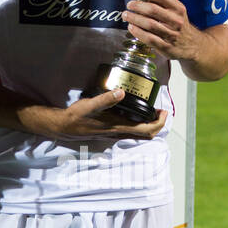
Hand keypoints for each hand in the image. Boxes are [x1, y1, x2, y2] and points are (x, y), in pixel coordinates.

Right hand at [25, 89, 166, 141]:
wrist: (64, 127)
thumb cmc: (76, 117)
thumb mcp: (89, 105)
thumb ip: (105, 99)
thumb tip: (121, 92)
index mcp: (118, 127)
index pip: (146, 130)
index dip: (159, 123)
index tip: (164, 111)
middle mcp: (118, 133)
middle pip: (146, 134)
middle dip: (157, 124)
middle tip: (161, 111)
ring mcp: (115, 134)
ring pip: (138, 134)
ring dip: (149, 124)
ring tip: (152, 111)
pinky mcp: (110, 131)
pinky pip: (130, 130)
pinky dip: (138, 124)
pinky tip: (134, 112)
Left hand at [122, 0, 200, 62]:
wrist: (193, 46)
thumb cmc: (178, 24)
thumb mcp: (173, 9)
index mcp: (179, 8)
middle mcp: (176, 21)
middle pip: (152, 9)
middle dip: (137, 6)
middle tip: (129, 5)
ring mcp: (172, 35)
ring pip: (149, 24)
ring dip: (134, 19)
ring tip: (126, 15)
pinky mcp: (166, 47)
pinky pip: (149, 38)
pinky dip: (138, 32)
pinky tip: (131, 28)